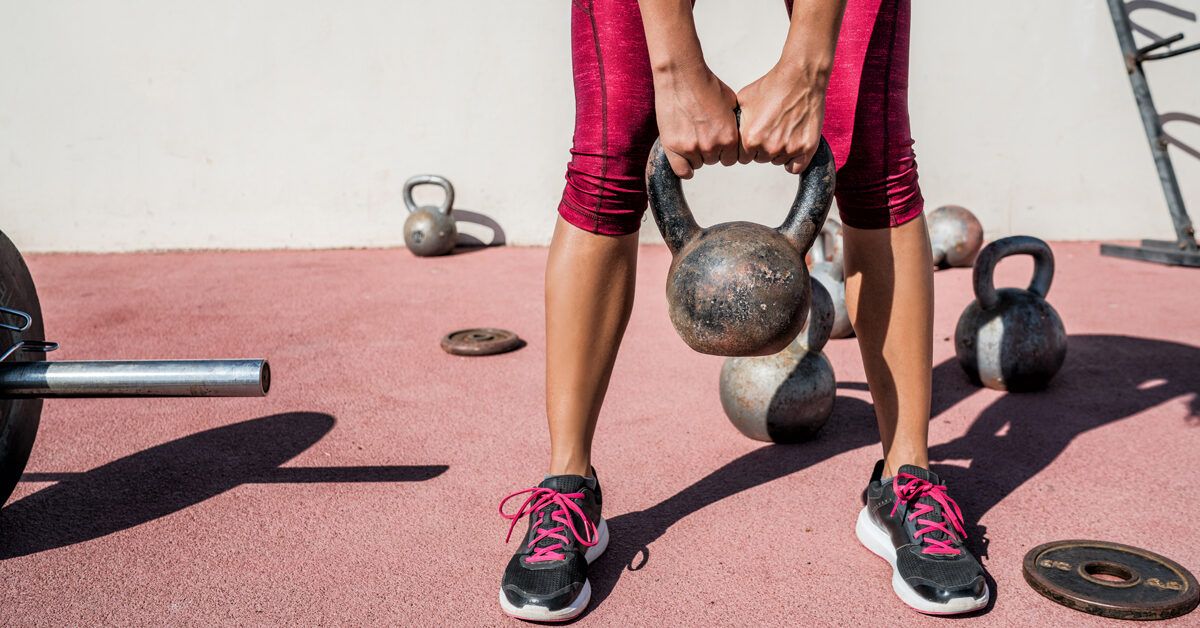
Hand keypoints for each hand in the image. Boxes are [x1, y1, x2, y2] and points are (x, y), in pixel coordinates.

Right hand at [653, 64, 739, 178]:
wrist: (682, 75)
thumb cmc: (705, 84)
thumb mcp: (730, 103)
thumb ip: (732, 123)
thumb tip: (736, 133)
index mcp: (729, 137)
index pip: (731, 158)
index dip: (725, 150)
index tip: (717, 141)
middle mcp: (712, 146)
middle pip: (713, 160)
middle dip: (709, 150)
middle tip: (701, 133)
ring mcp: (691, 147)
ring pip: (697, 163)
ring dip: (695, 154)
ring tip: (690, 135)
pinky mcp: (673, 146)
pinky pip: (681, 171)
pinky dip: (683, 167)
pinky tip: (683, 158)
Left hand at [736, 63, 827, 173]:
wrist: (801, 77)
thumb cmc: (773, 85)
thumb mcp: (743, 100)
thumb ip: (736, 121)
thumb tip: (729, 132)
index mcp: (750, 139)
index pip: (743, 157)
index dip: (747, 147)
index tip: (754, 137)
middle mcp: (769, 147)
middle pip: (761, 158)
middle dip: (763, 148)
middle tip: (771, 129)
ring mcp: (789, 149)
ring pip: (778, 161)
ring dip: (779, 151)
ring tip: (783, 129)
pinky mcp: (807, 148)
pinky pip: (796, 167)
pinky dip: (794, 160)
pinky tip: (792, 145)